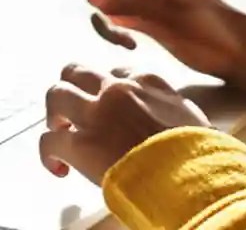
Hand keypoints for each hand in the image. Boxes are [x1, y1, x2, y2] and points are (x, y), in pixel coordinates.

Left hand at [39, 64, 209, 184]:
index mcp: (147, 81)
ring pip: (56, 94)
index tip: (106, 104)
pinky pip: (48, 141)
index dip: (106, 89)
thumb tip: (169, 118)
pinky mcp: (79, 143)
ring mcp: (95, 114)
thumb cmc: (197, 152)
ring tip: (58, 132)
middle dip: (70, 88)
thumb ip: (172, 107)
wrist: (187, 174)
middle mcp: (116, 90)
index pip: (116, 73)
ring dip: (53, 113)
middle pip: (77, 72)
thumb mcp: (192, 115)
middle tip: (71, 113)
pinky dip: (47, 154)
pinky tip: (58, 167)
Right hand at [82, 0, 245, 95]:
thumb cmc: (216, 34)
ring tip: (125, 39)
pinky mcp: (150, 15)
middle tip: (115, 27)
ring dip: (106, 17)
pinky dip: (117, 27)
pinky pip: (120, 12)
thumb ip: (131, 5)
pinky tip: (132, 43)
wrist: (245, 53)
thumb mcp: (172, 19)